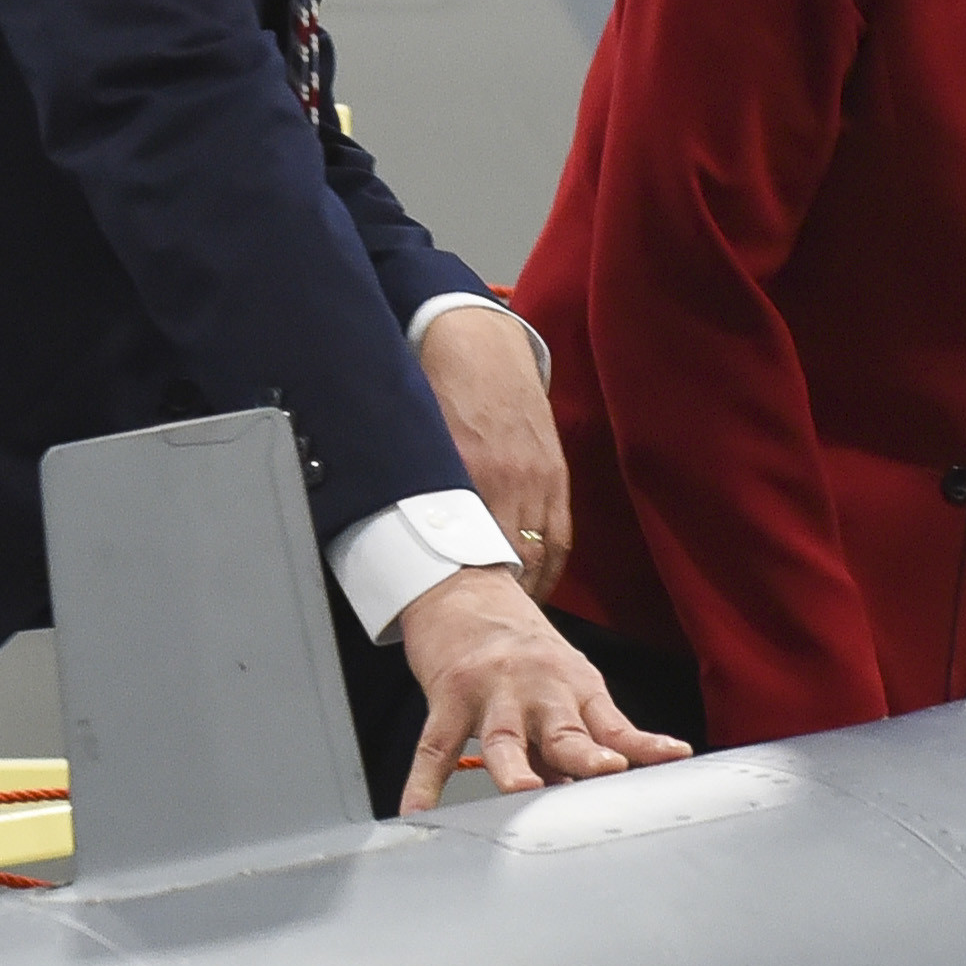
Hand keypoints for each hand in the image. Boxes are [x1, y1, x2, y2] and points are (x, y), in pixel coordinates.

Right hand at [392, 566, 690, 812]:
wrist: (465, 593)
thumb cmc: (522, 650)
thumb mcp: (563, 685)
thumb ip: (575, 741)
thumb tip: (584, 797)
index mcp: (575, 687)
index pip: (615, 725)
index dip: (644, 744)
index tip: (673, 756)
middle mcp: (538, 688)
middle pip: (564, 731)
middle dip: (584, 755)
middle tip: (605, 771)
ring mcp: (491, 693)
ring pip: (503, 738)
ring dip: (514, 766)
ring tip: (523, 789)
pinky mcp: (449, 697)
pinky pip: (434, 746)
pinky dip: (424, 781)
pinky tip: (419, 809)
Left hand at [419, 302, 573, 599]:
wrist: (478, 342)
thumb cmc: (440, 388)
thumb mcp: (421, 440)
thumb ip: (421, 488)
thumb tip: (404, 535)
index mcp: (472, 472)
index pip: (480, 549)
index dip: (475, 588)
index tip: (464, 612)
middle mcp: (512, 478)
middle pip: (518, 558)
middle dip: (506, 596)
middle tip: (489, 624)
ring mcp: (540, 476)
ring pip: (544, 551)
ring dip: (532, 587)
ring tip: (514, 614)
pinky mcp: (556, 471)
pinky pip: (561, 532)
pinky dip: (551, 563)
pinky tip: (538, 581)